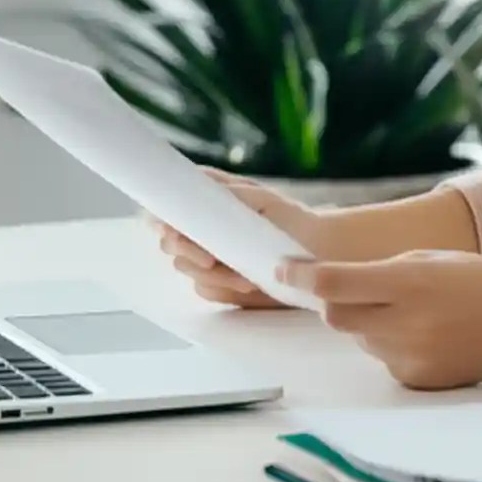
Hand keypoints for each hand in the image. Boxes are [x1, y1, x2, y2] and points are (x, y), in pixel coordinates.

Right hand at [150, 169, 332, 308]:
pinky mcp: (219, 283)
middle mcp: (202, 228)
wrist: (321, 253)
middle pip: (169, 241)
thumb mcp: (260, 199)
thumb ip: (226, 194)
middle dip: (188, 252)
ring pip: (185, 268)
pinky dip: (224, 288)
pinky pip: (205, 289)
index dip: (160, 218)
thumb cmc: (291, 219)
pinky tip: (250, 283)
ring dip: (213, 274)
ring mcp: (208, 257)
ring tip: (246, 275)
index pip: (165, 206)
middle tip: (211, 260)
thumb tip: (194, 191)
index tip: (172, 230)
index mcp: (207, 200)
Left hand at [278, 251, 481, 389]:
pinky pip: (383, 361)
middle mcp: (406, 323)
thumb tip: (332, 285)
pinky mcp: (418, 380)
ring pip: (360, 338)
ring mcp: (411, 356)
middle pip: (336, 316)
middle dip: (334, 301)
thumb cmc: (479, 280)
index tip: (283, 271)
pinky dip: (391, 346)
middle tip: (355, 289)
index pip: (334, 283)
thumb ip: (378, 273)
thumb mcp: (427, 259)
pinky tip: (427, 335)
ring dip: (369, 323)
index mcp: (408, 283)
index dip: (301, 277)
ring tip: (413, 312)